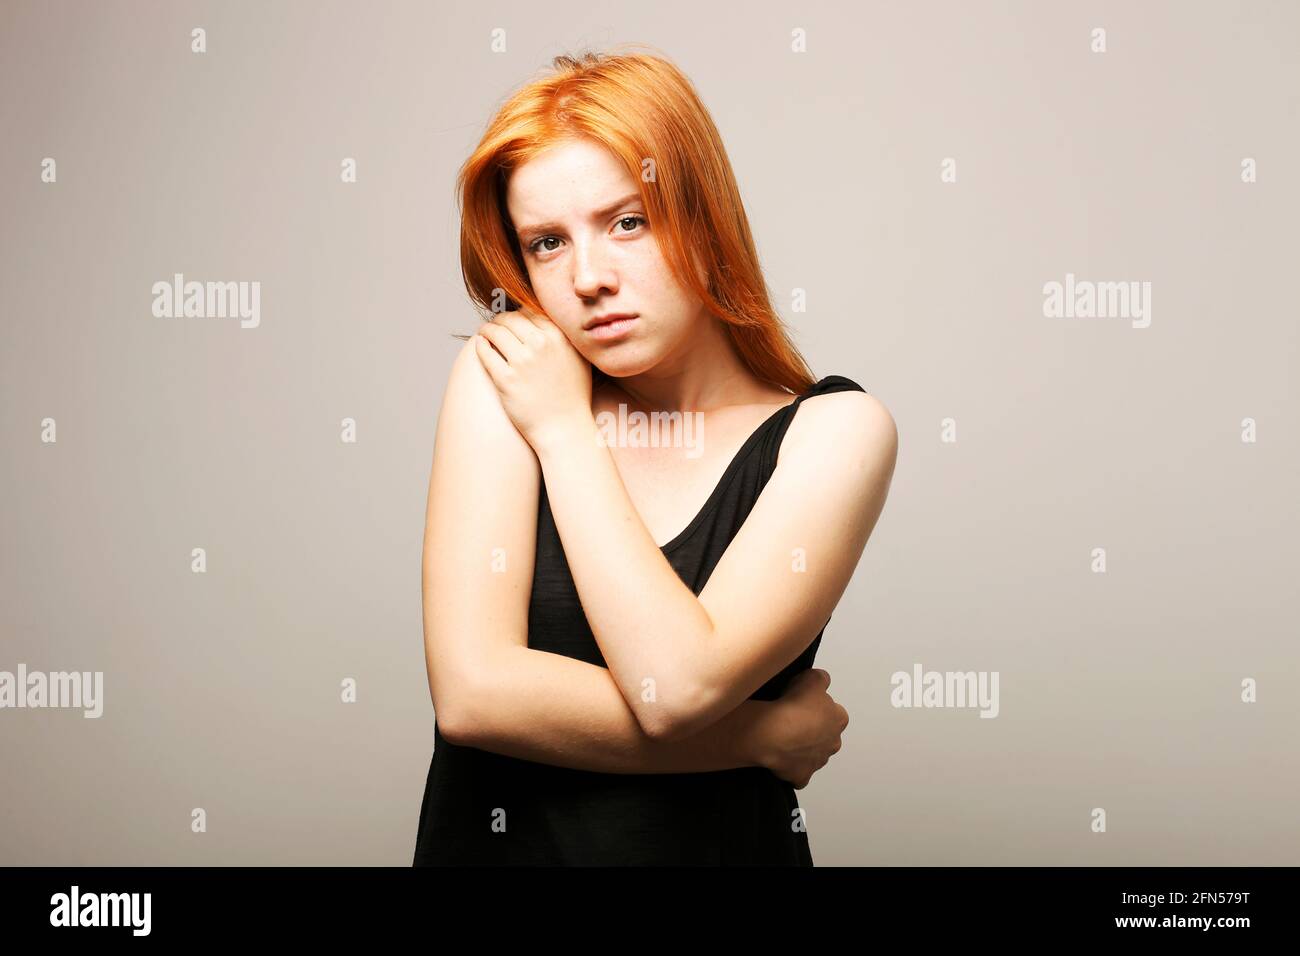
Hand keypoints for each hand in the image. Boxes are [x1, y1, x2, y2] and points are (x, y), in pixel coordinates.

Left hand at [473, 307, 593, 452]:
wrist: (565, 428)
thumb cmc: (573, 397)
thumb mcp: (578, 359)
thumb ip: (563, 337)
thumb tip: (543, 320)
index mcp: (558, 336)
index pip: (530, 312)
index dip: (518, 315)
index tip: (512, 321)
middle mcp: (540, 345)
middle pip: (510, 319)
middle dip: (500, 320)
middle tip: (494, 326)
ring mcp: (521, 362)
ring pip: (495, 332)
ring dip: (487, 330)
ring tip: (485, 333)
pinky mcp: (505, 379)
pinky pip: (485, 353)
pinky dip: (481, 346)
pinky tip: (481, 346)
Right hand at [755, 669, 848, 788]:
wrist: (775, 733)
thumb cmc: (795, 705)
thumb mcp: (812, 677)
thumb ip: (822, 678)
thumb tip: (823, 681)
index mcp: (839, 719)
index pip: (834, 712)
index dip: (819, 707)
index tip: (804, 704)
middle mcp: (833, 743)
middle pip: (826, 735)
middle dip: (813, 730)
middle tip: (793, 721)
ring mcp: (818, 762)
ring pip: (812, 754)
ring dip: (802, 748)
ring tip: (783, 737)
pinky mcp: (802, 776)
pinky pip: (798, 773)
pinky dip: (791, 767)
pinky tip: (781, 756)